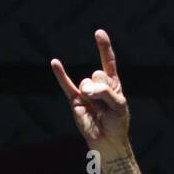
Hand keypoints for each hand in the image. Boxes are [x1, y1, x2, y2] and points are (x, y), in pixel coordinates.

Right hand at [51, 29, 129, 152]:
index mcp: (113, 84)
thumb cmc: (117, 123)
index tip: (98, 33)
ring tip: (97, 109)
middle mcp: (98, 85)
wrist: (106, 141)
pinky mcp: (75, 100)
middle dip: (102, 89)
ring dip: (92, 96)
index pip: (108, 62)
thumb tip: (85, 88)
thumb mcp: (119, 105)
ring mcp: (86, 92)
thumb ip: (105, 92)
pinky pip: (66, 85)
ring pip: (86, 82)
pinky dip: (60, 74)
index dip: (104, 48)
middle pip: (97, 74)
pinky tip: (55, 63)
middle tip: (106, 105)